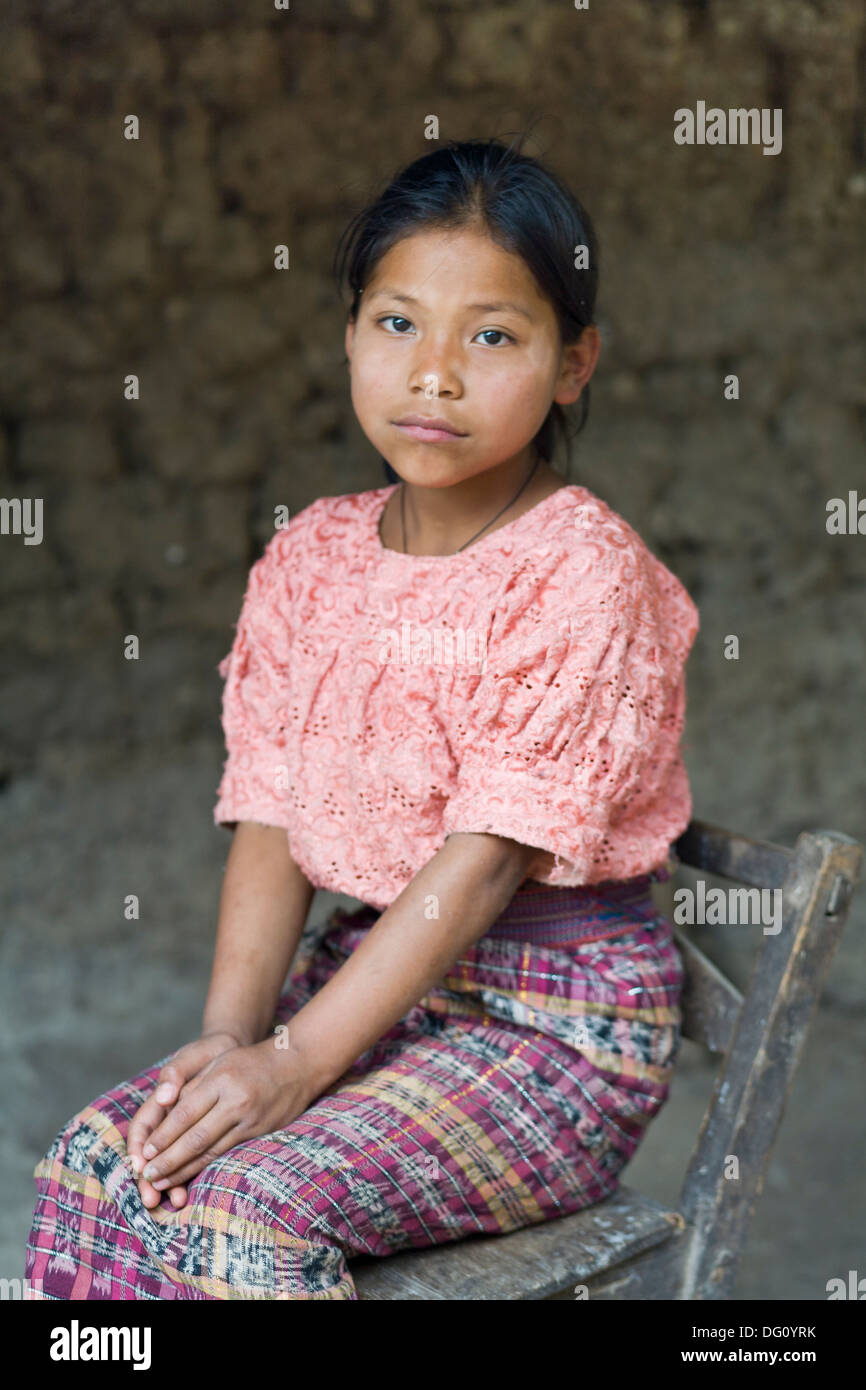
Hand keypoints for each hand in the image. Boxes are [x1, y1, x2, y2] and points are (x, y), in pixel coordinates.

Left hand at [134, 1037, 312, 1198]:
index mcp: (221, 1079)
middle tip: (147, 1176)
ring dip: (184, 1170)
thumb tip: (162, 1114)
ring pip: (211, 1151)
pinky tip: (191, 1174)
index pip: (185, 1114)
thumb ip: (192, 1087)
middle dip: (168, 1160)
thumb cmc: (250, 1061)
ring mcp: (250, 1120)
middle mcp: (236, 1101)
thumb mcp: (219, 1062)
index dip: (163, 1136)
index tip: (144, 1152)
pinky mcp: (261, 1133)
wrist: (296, 1064)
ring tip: (162, 1182)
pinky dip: (206, 1166)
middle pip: (196, 1138)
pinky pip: (228, 1153)